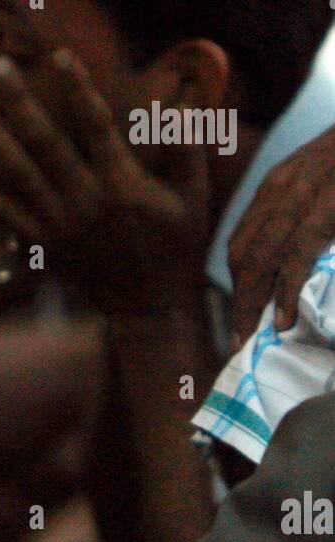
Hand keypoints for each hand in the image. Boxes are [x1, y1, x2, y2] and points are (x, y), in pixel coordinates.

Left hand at [0, 51, 209, 315]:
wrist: (148, 307)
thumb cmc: (176, 246)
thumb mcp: (194, 199)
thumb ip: (187, 149)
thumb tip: (185, 101)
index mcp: (122, 186)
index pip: (95, 127)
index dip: (78, 89)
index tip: (61, 56)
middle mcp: (85, 203)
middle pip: (46, 144)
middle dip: (20, 103)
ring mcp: (60, 225)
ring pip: (19, 175)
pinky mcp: (44, 245)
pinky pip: (4, 216)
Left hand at [228, 124, 334, 350]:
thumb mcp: (327, 178)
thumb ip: (309, 216)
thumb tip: (298, 267)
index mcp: (281, 183)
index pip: (242, 242)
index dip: (239, 284)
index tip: (242, 316)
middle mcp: (284, 187)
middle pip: (243, 255)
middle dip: (240, 302)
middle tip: (241, 340)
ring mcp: (305, 192)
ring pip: (260, 258)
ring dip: (253, 305)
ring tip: (254, 337)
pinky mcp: (330, 203)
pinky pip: (297, 253)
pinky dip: (286, 291)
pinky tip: (284, 318)